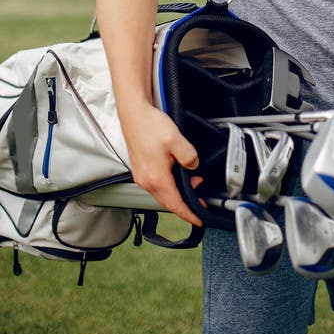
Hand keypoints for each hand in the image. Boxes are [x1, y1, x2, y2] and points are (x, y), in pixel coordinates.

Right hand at [121, 102, 203, 225]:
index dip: (188, 214)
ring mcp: (141, 175)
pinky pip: (156, 184)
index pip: (175, 204)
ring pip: (162, 193)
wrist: (133, 113)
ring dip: (177, 192)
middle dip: (185, 203)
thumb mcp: (176, 140)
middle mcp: (146, 180)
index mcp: (156, 178)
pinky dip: (168, 184)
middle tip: (199, 199)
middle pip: (168, 201)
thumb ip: (189, 157)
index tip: (198, 219)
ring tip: (191, 182)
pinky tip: (175, 174)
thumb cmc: (149, 125)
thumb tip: (193, 166)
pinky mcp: (140, 169)